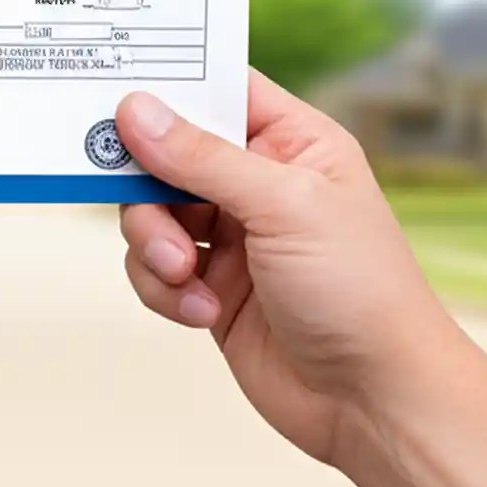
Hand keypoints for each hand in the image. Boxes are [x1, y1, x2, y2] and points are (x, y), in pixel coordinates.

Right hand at [114, 70, 460, 464]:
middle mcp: (257, 182)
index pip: (219, 89)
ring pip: (149, 214)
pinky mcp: (208, 285)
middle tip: (155, 217)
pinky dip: (165, 290)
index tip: (116, 98)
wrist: (370, 399)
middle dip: (149, 191)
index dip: (169, 88)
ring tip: (186, 276)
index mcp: (292, 142)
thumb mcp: (283, 206)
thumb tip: (135, 109)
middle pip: (165, 155)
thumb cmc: (358, 290)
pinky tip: (202, 311)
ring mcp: (231, 236)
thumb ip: (202, 157)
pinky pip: (152, 268)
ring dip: (155, 247)